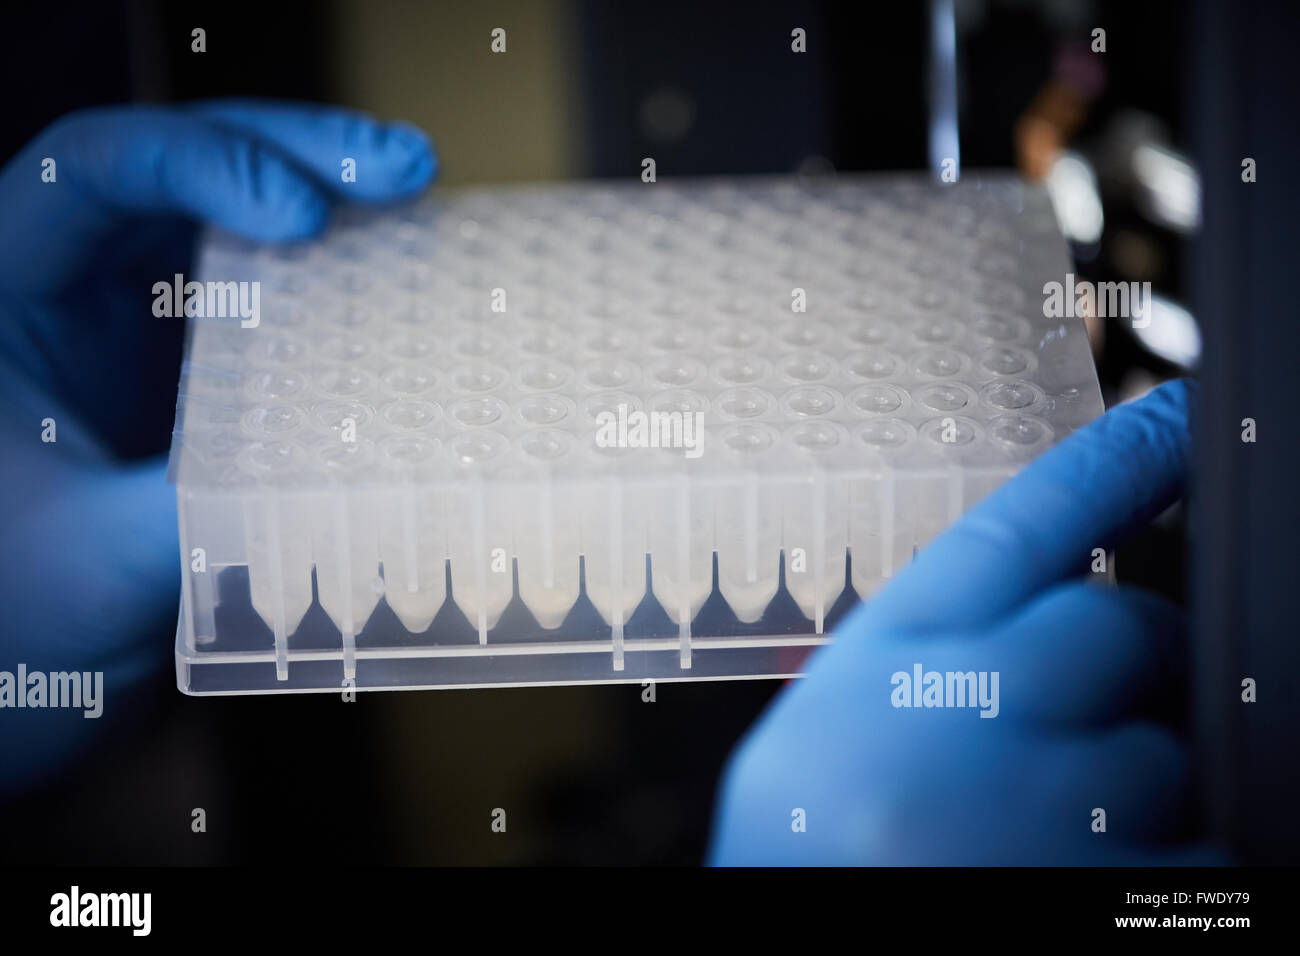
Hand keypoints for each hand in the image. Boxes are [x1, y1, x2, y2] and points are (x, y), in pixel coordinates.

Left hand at [0, 101, 435, 794]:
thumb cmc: (21, 612)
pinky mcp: (193, 353)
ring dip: (323, 188)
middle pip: (176, 161)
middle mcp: (69, 281)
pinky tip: (395, 255)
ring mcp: (134, 312)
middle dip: (289, 151)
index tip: (298, 213)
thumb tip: (329, 469)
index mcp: (5, 296)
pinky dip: (332, 261)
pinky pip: (264, 277)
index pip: (92, 171)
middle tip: (396, 168)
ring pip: (227, 206)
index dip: (197, 162)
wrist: (27, 660)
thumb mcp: (97, 560)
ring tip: (413, 184)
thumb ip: (199, 513)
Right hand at [709, 380, 1225, 863]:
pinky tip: (1068, 876)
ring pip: (1166, 755)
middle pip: (1122, 630)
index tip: (1173, 413)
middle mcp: (955, 733)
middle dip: (1126, 663)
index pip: (1014, 527)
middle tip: (1072, 718)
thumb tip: (1042, 610)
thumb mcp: (835, 738)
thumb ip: (928, 661)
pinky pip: (1192, 852)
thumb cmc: (814, 862)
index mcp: (874, 676)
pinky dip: (1149, 864)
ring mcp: (1039, 824)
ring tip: (1032, 841)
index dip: (1106, 459)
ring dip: (1127, 791)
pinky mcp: (1116, 900)